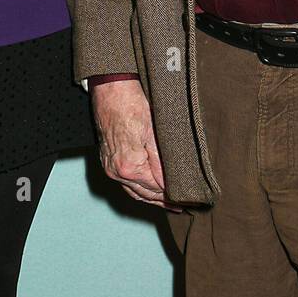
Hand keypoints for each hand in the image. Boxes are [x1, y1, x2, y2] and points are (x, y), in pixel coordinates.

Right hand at [91, 78, 176, 207]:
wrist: (111, 90)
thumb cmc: (132, 105)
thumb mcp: (155, 132)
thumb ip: (163, 161)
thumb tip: (174, 181)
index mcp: (130, 167)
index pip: (158, 189)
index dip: (175, 195)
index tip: (189, 199)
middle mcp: (117, 173)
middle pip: (146, 194)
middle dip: (165, 201)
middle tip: (184, 206)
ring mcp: (110, 169)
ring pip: (135, 192)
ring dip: (153, 198)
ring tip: (171, 204)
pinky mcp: (108, 163)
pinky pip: (126, 184)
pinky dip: (140, 189)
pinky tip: (150, 190)